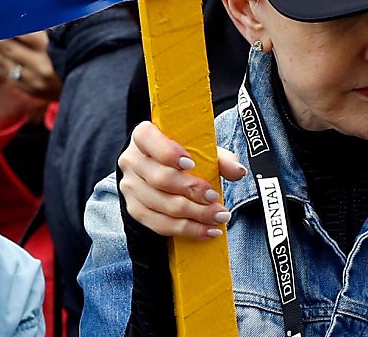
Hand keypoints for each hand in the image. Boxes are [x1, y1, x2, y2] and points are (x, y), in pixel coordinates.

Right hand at [116, 120, 246, 239]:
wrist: (165, 176)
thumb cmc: (185, 159)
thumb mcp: (203, 151)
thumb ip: (221, 158)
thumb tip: (237, 170)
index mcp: (144, 136)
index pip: (148, 139)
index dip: (168, 152)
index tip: (191, 164)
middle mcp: (131, 160)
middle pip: (159, 178)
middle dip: (191, 191)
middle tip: (215, 198)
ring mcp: (130, 186)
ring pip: (162, 205)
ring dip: (195, 214)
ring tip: (219, 217)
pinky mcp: (135, 209)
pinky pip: (160, 224)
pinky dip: (187, 229)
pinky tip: (207, 230)